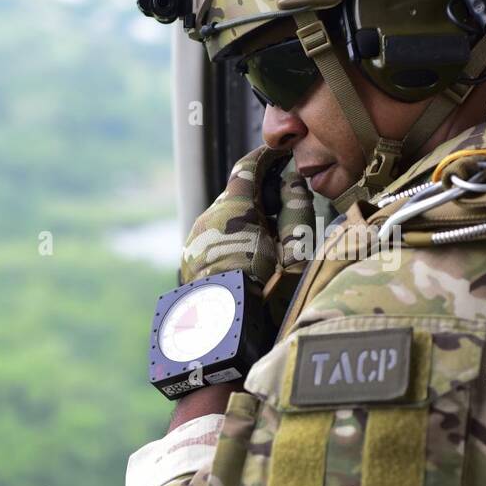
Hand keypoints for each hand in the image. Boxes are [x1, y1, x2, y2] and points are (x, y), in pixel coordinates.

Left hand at [179, 145, 314, 288]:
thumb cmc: (266, 292)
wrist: (226, 332)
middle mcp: (209, 217)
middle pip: (237, 195)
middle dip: (261, 194)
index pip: (248, 169)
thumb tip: (294, 181)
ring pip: (225, 218)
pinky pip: (214, 238)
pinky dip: (233, 238)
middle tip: (286, 204)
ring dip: (247, 220)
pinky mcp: (189, 259)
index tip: (280, 153)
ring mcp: (195, 239)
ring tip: (271, 241)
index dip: (266, 158)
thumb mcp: (294, 250)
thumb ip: (296, 208)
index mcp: (235, 210)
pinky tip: (249, 259)